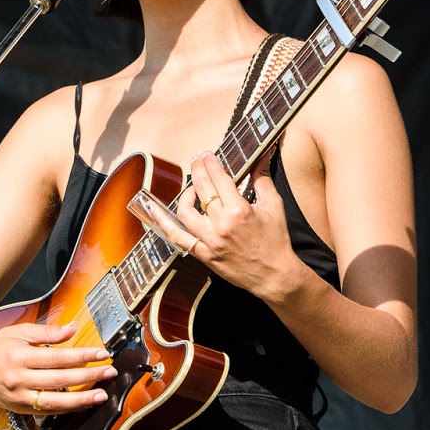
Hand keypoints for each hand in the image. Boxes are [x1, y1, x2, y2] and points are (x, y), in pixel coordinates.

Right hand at [0, 321, 116, 413]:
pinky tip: (81, 404)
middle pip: (60, 380)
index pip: (59, 357)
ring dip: (81, 400)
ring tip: (101, 395)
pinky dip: (66, 409)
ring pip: (55, 402)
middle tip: (109, 371)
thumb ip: (48, 333)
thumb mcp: (18, 332)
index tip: (102, 353)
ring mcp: (18, 397)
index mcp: (19, 356)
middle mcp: (19, 379)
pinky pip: (46, 411)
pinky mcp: (19, 409)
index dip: (83, 355)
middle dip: (89, 376)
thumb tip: (72, 329)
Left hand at [144, 152, 311, 301]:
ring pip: (185, 211)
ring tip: (191, 187)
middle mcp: (221, 224)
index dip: (210, 163)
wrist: (274, 275)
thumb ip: (262, 179)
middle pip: (201, 189)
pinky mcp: (203, 254)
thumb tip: (261, 157)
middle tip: (196, 160)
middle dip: (197, 170)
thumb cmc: (276, 240)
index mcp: (239, 209)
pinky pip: (178, 237)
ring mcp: (210, 240)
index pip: (218, 178)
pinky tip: (154, 212)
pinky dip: (164, 224)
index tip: (207, 155)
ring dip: (185, 194)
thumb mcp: (274, 206)